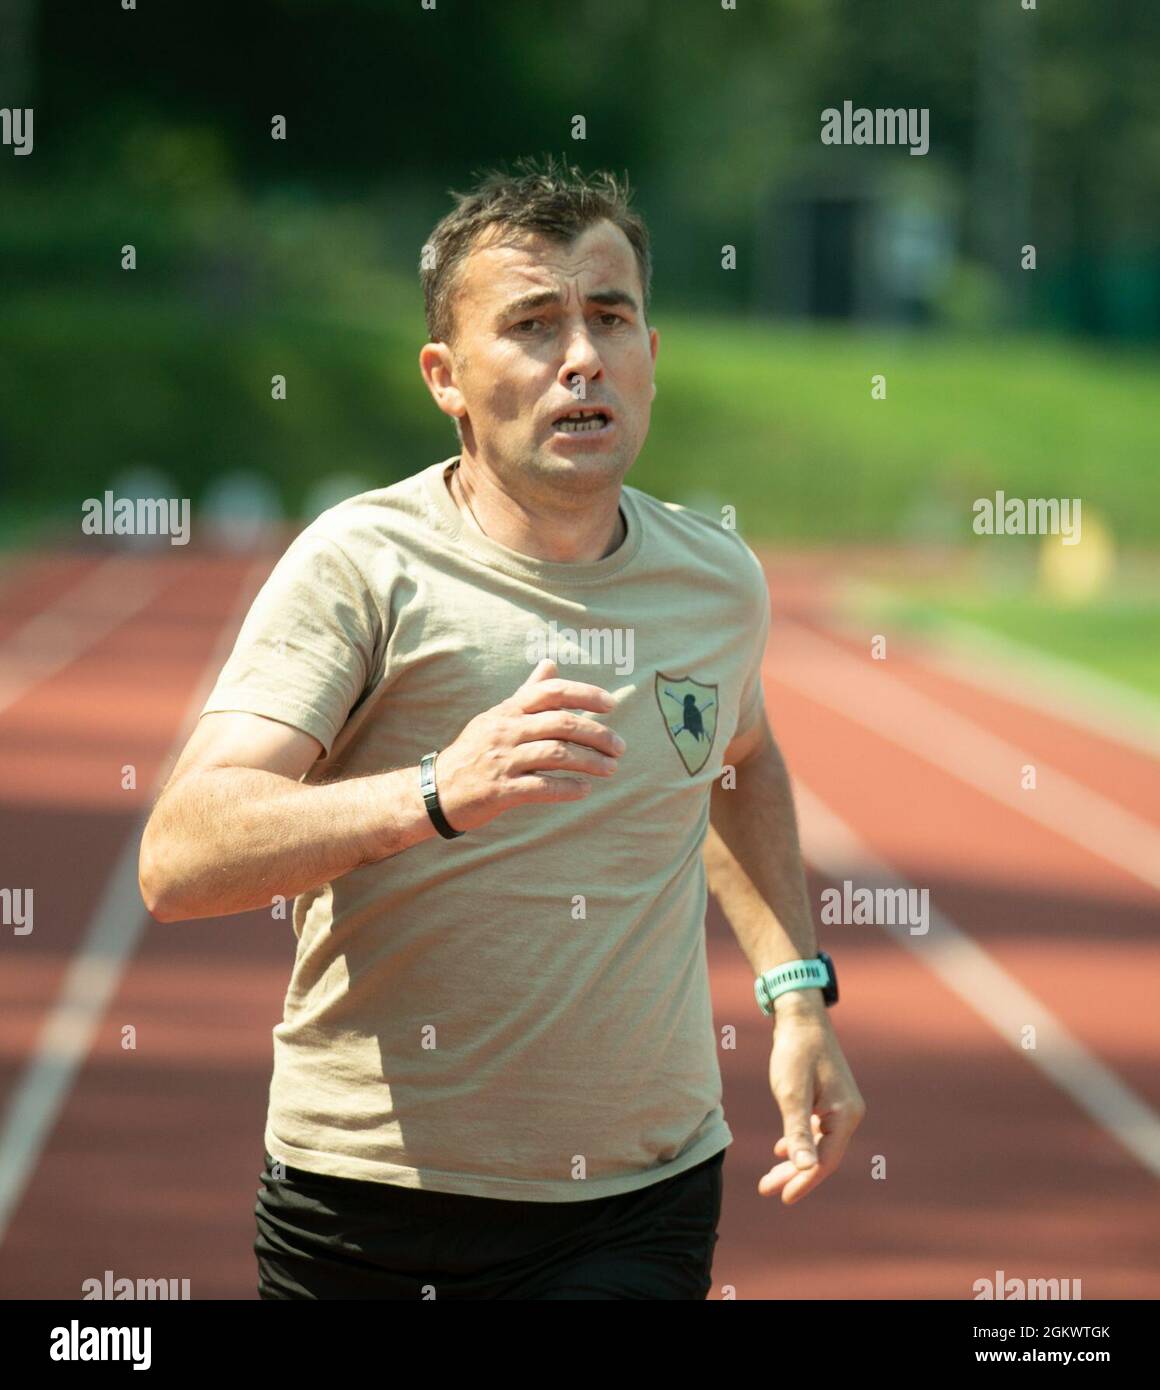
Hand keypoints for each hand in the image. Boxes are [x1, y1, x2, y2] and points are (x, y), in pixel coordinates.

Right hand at [433, 659, 625, 832]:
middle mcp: (506, 731)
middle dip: (597, 734)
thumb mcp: (496, 717)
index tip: (611, 705)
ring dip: (590, 762)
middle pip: (562, 723)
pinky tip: (584, 790)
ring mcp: (502, 760)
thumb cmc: (473, 751)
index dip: (585, 694)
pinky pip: (542, 787)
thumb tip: (550, 664)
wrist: (436, 790)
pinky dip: (568, 788)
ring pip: (557, 754)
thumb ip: (527, 693)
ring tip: (611, 769)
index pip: (551, 692)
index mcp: (508, 710)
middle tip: (620, 747)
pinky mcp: (501, 790)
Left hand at [759, 999, 864, 1204]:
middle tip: (767, 1190)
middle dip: (795, 1175)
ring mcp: (840, 1105)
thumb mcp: (791, 1094)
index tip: (781, 1197)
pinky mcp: (829, 1098)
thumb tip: (805, 1169)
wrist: (800, 1015)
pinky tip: (781, 1148)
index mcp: (845, 1114)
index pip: (825, 1161)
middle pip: (822, 1156)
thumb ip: (798, 1132)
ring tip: (770, 1177)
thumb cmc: (795, 1051)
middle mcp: (849, 1112)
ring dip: (795, 1161)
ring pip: (818, 1144)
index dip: (804, 1182)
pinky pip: (817, 1129)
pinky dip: (799, 1141)